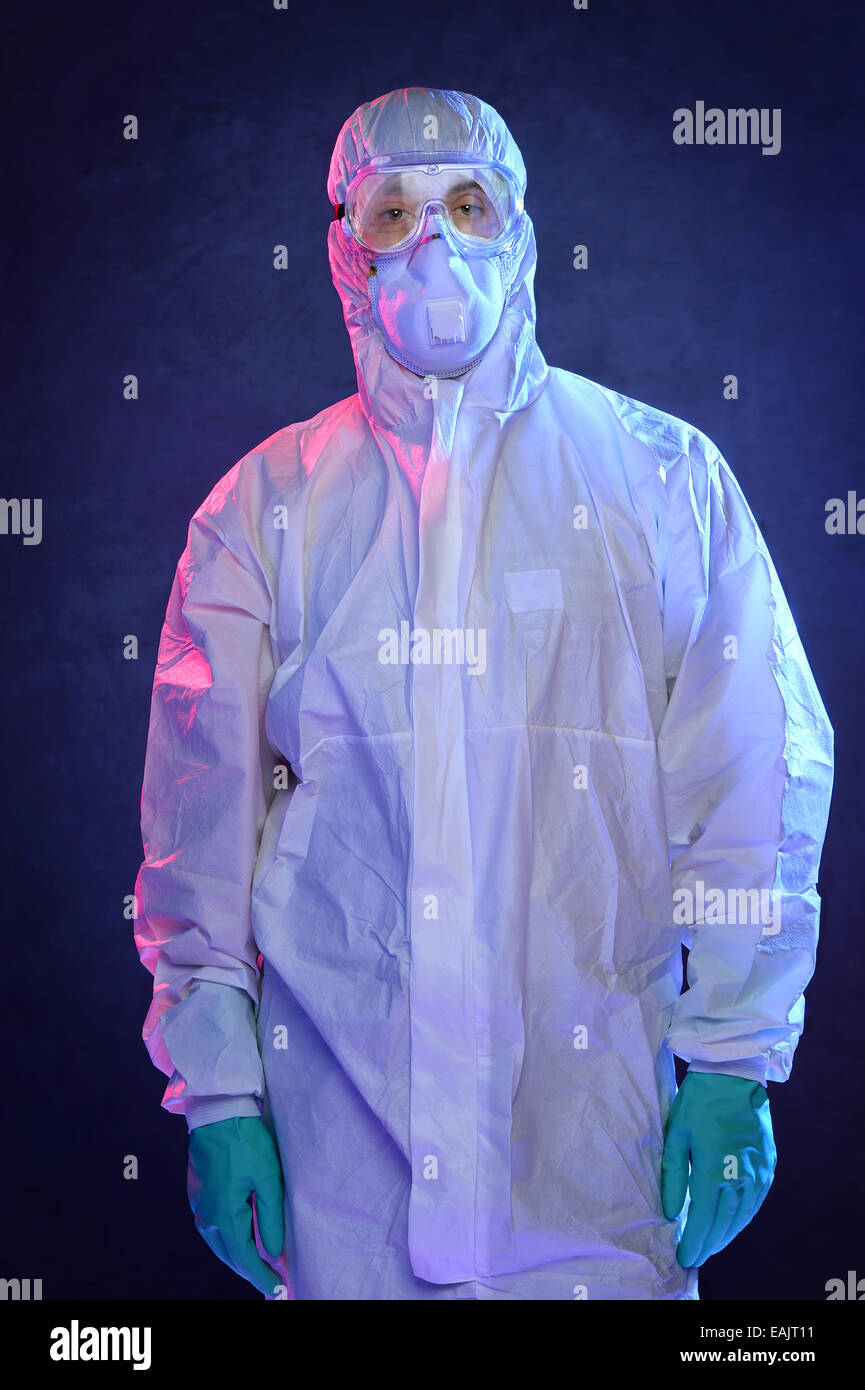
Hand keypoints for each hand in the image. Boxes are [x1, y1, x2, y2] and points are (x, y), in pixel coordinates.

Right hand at [187, 1116, 285, 1295]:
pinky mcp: (197, 1195)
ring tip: (257, 1268)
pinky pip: (212, 1229)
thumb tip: (274, 1251)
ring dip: (237, 1258)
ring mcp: (198, 1206)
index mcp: (223, 1215)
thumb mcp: (267, 1178)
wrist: (216, 1112)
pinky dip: (227, 1241)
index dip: (262, 1276)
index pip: (245, 1258)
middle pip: (229, 1256)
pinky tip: (239, 1240)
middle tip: (270, 1284)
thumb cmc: (245, 1141)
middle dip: (250, 1272)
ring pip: (218, 1245)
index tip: (277, 1289)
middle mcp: (206, 1216)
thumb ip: (270, 1218)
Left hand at [662, 1071, 775, 1267]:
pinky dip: (744, 1216)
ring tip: (713, 1246)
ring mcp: (759, 1172)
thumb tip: (672, 1212)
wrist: (734, 1076)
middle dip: (709, 1243)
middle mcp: (740, 1176)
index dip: (694, 1241)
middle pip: (724, 1222)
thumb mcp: (677, 1136)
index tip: (685, 1257)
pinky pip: (756, 1200)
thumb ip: (674, 1177)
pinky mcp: (769, 1164)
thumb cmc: (699, 1102)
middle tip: (696, 1257)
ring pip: (743, 1215)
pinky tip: (735, 1223)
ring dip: (727, 1234)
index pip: (703, 1219)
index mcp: (713, 1170)